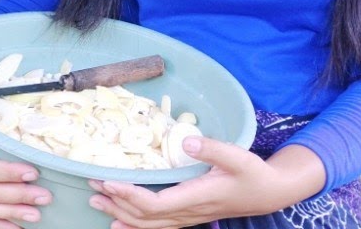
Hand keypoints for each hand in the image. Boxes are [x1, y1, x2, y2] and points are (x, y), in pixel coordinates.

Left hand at [86, 135, 301, 228]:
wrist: (269, 193)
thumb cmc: (253, 173)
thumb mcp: (237, 156)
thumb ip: (211, 149)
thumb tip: (185, 141)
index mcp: (196, 197)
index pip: (155, 204)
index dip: (129, 196)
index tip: (108, 182)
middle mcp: (188, 212)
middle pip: (144, 218)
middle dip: (116, 204)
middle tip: (91, 188)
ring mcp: (187, 218)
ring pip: (148, 225)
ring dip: (121, 215)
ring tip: (96, 203)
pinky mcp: (188, 216)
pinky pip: (157, 227)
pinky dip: (135, 226)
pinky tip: (119, 224)